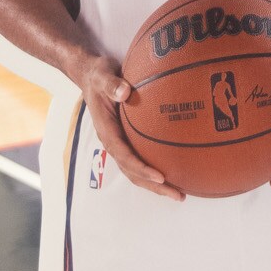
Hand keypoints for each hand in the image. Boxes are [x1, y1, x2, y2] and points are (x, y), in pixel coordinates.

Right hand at [74, 54, 183, 199]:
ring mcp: (119, 142)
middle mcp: (112, 140)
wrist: (91, 75)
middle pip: (132, 171)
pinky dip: (155, 170)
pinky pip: (140, 159)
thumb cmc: (98, 75)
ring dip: (156, 185)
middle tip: (178, 196)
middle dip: (154, 186)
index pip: (124, 154)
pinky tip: (175, 173)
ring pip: (136, 170)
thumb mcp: (103, 75)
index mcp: (106, 129)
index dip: (141, 168)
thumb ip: (112, 84)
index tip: (161, 176)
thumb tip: (125, 92)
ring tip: (180, 194)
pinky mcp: (127, 139)